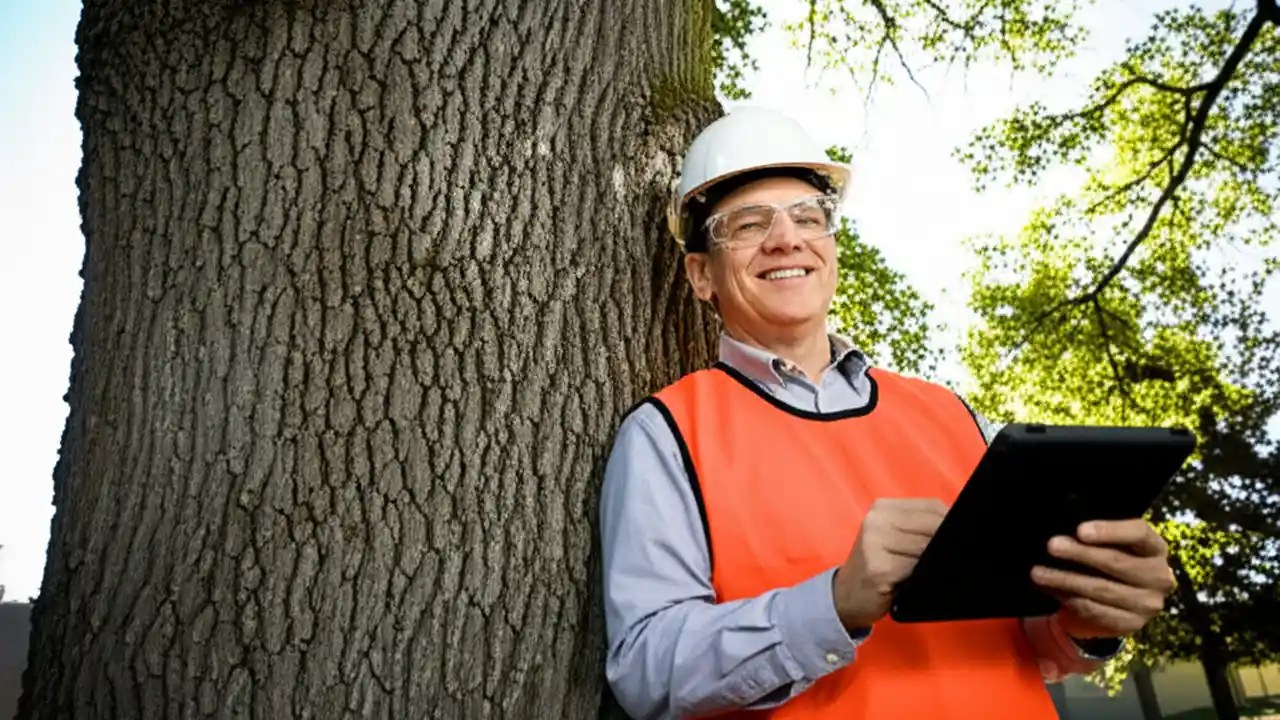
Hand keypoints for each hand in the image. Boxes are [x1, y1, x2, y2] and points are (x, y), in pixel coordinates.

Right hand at [833, 498, 947, 630]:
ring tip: (925, 571)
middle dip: (945, 543)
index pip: (932, 506)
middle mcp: (876, 520)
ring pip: (927, 547)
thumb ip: (921, 527)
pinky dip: (924, 576)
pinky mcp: (879, 568)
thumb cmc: (876, 567)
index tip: (958, 537)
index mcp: (882, 508)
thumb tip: (958, 528)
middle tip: (943, 559)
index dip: (951, 522)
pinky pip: (917, 568)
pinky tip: (916, 581)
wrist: (845, 596)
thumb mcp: (894, 538)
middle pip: (933, 526)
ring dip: (935, 561)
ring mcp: (874, 543)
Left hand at [1031, 519, 1175, 638]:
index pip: (1139, 534)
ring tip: (1038, 573)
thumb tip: (1064, 536)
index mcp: (1155, 548)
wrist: (1121, 599)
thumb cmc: (1113, 558)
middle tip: (1052, 546)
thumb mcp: (1111, 544)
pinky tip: (1051, 590)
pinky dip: (1070, 599)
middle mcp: (1159, 576)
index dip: (1110, 531)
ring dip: (1066, 580)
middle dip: (1080, 554)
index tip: (1080, 530)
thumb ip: (1095, 537)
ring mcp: (1148, 604)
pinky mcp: (1132, 624)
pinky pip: (1095, 611)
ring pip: (1102, 589)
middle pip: (1117, 562)